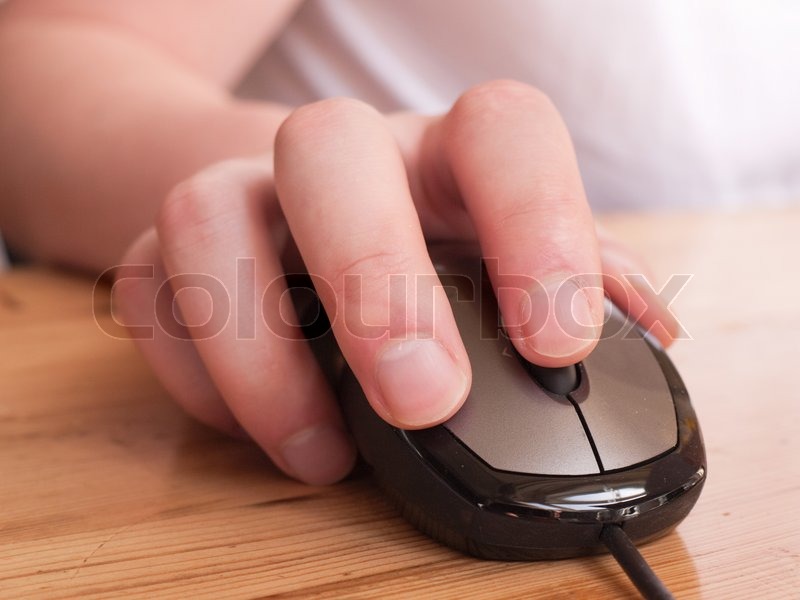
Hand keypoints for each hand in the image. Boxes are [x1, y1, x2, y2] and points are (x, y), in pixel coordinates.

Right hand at [114, 80, 678, 484]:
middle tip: (420, 399)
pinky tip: (257, 420)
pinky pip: (148, 293)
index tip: (554, 344)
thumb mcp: (512, 255)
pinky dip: (199, 377)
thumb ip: (582, 285)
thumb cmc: (426, 242)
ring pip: (204, 216)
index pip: (499, 129)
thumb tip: (648, 331)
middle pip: (325, 148)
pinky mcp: (165, 244)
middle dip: (374, 281)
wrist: (301, 212)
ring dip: (260, 352)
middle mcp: (341, 157)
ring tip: (321, 449)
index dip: (536, 224)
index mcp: (442, 154)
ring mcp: (242, 193)